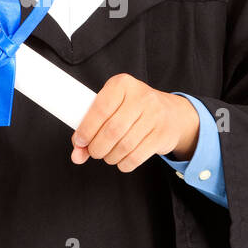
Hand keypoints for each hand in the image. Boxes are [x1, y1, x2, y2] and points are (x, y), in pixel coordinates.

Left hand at [70, 74, 199, 170]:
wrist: (171, 114)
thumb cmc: (133, 110)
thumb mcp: (112, 109)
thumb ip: (91, 128)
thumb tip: (76, 155)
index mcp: (122, 84)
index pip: (100, 109)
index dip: (86, 129)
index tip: (79, 141)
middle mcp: (141, 97)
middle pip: (111, 131)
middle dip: (97, 147)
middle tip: (94, 151)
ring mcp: (154, 115)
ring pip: (124, 146)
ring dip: (110, 156)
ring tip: (108, 154)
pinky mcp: (162, 135)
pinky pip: (136, 156)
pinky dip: (124, 163)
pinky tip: (121, 159)